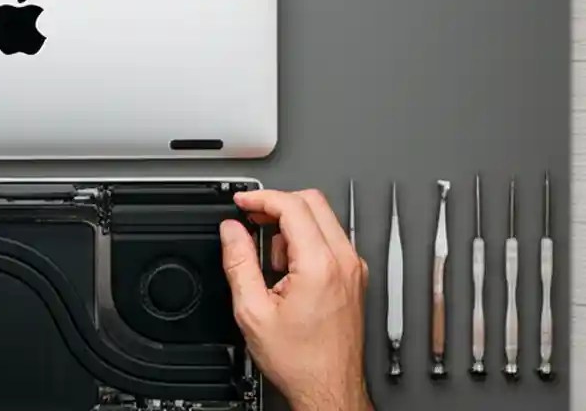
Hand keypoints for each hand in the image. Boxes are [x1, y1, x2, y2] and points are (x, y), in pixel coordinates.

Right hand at [219, 190, 371, 410]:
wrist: (328, 387)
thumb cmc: (300, 360)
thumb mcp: (252, 311)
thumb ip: (238, 262)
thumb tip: (231, 231)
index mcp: (320, 266)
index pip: (292, 206)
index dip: (261, 198)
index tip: (242, 202)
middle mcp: (344, 262)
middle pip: (312, 201)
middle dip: (277, 204)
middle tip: (252, 218)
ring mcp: (353, 268)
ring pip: (323, 217)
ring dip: (292, 223)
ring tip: (270, 256)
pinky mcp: (354, 276)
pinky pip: (330, 238)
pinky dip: (305, 239)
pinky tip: (288, 266)